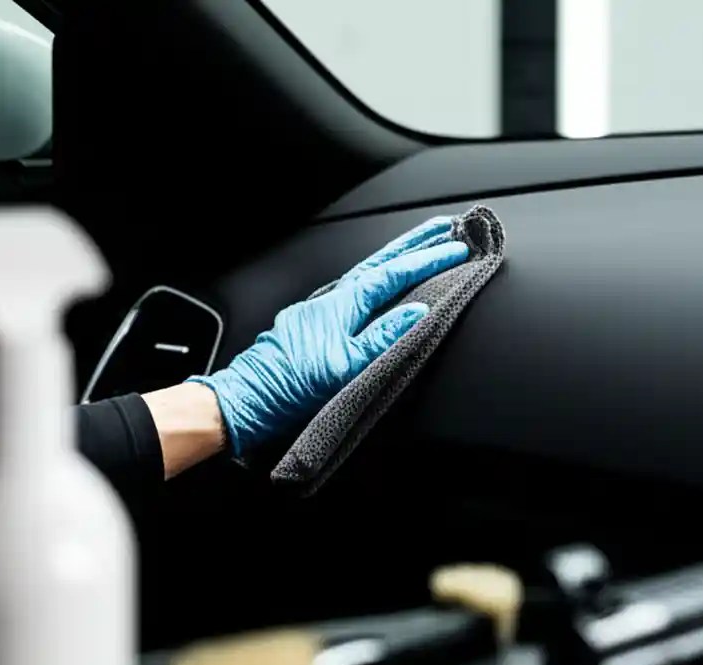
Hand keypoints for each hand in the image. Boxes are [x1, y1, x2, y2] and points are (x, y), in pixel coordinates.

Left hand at [187, 217, 468, 456]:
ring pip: (365, 275)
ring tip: (420, 247)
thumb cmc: (291, 387)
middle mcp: (330, 300)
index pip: (393, 274)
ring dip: (395, 259)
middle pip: (379, 262)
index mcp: (342, 305)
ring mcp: (319, 310)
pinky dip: (375, 280)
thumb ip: (383, 337)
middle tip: (445, 226)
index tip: (456, 248)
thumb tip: (418, 311)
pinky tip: (380, 286)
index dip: (427, 260)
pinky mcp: (312, 324)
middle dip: (414, 244)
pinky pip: (353, 291)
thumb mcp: (345, 366)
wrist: (246, 400)